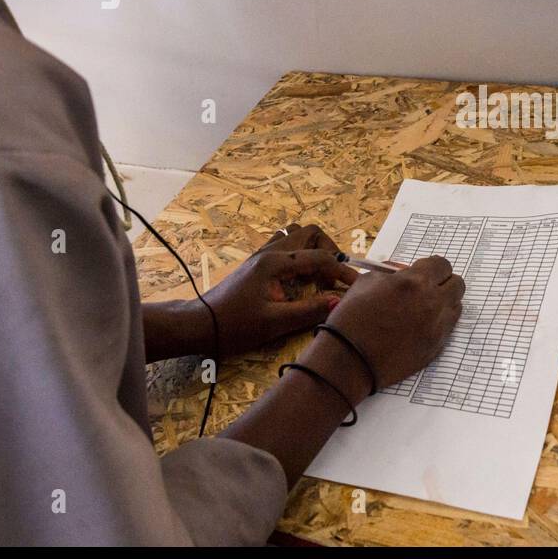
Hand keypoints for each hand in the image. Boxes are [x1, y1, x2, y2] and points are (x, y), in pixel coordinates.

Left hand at [197, 223, 359, 357]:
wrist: (201, 324)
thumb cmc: (235, 325)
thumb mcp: (274, 323)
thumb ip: (309, 310)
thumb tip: (339, 302)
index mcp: (275, 263)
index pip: (319, 257)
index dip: (341, 270)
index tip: (356, 285)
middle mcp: (270, 252)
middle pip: (309, 233)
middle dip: (329, 251)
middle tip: (335, 277)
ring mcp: (262, 255)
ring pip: (296, 235)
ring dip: (313, 249)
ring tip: (320, 275)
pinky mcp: (257, 264)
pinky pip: (285, 246)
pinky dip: (300, 255)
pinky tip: (301, 277)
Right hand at [317, 256, 464, 388]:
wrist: (349, 359)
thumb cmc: (352, 318)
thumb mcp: (366, 282)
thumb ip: (391, 274)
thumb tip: (404, 272)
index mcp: (414, 282)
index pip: (442, 265)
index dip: (432, 267)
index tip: (424, 271)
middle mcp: (432, 302)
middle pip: (457, 284)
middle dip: (443, 282)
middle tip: (427, 288)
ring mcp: (437, 327)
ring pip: (456, 306)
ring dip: (443, 303)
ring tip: (422, 308)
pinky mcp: (436, 346)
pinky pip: (449, 327)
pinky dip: (439, 322)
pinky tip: (420, 325)